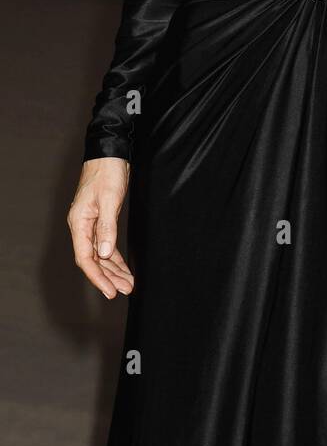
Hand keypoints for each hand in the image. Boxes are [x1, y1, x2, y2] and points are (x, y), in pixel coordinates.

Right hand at [68, 158, 133, 298]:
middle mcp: (82, 226)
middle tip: (125, 289)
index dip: (98, 277)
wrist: (110, 153)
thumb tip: (105, 252)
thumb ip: (107, 226)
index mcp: (79, 223)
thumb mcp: (110, 198)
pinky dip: (115, 258)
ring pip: (101, 254)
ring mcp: (91, 223)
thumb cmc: (107, 172)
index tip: (110, 291)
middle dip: (109, 277)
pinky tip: (124, 268)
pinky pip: (106, 244)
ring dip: (113, 270)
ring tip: (128, 283)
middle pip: (93, 259)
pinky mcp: (101, 219)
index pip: (86, 258)